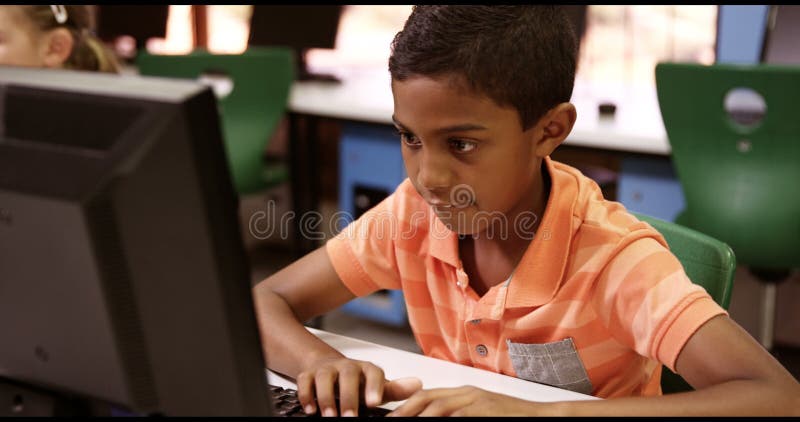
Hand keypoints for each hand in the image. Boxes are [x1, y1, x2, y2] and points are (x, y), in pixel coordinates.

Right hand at [295, 356, 421, 415]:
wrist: (328, 366)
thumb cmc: (357, 381)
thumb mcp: (377, 386)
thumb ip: (396, 389)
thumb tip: (418, 384)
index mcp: (366, 369)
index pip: (374, 373)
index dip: (374, 387)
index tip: (373, 403)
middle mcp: (346, 366)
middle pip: (347, 376)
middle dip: (347, 398)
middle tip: (349, 417)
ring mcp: (327, 369)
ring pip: (324, 377)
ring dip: (326, 398)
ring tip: (329, 416)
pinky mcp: (309, 374)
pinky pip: (305, 381)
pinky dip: (306, 395)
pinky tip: (310, 409)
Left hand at [387, 385, 548, 416]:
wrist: (546, 417)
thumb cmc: (514, 418)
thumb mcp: (483, 413)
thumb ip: (462, 414)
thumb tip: (440, 417)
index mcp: (466, 393)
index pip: (429, 395)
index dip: (408, 404)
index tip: (393, 415)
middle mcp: (470, 394)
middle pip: (429, 398)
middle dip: (406, 409)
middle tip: (391, 421)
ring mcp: (479, 401)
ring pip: (439, 406)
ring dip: (420, 416)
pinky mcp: (487, 411)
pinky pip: (459, 416)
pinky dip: (442, 421)